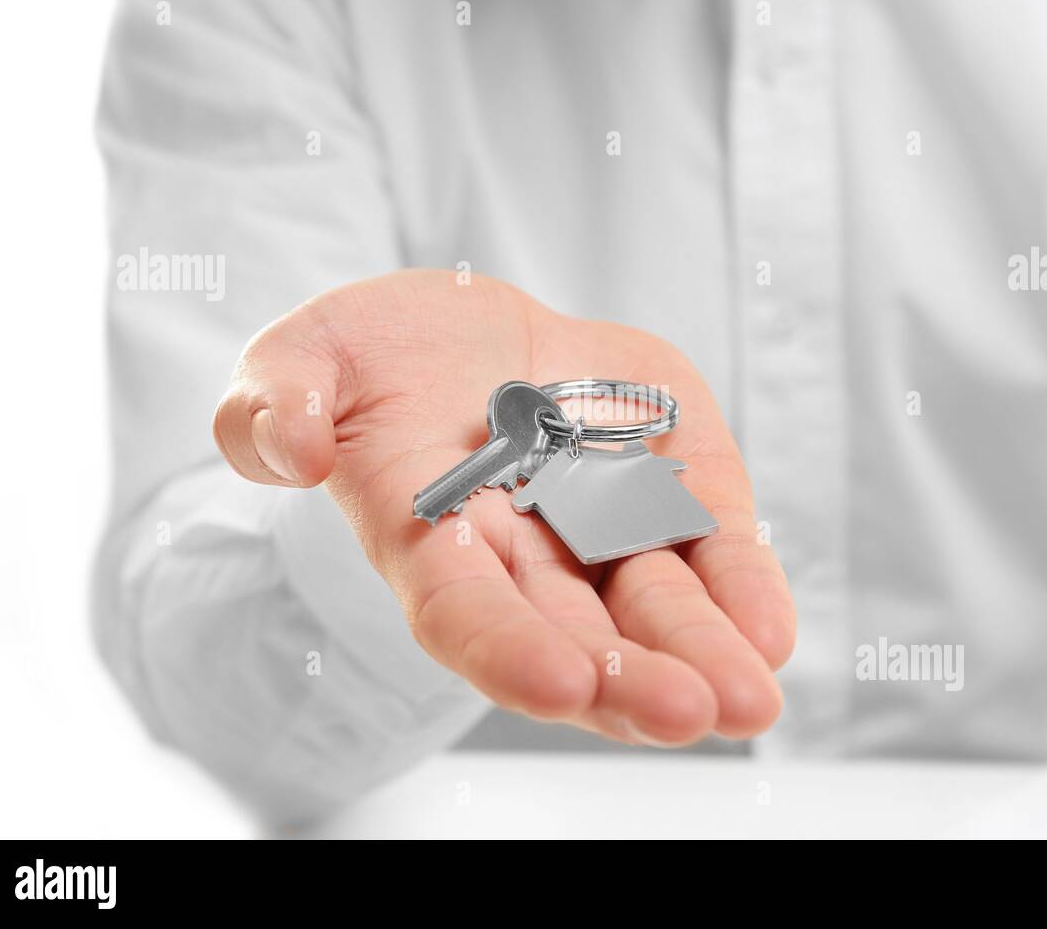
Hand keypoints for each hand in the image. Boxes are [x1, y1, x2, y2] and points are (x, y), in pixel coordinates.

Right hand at [213, 269, 795, 744]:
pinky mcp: (666, 484)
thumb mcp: (304, 357)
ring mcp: (602, 526)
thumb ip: (277, 401)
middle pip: (576, 632)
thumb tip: (291, 446)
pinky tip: (769, 631)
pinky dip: (742, 584)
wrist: (467, 336)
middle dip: (630, 678)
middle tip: (691, 711)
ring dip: (703, 652)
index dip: (507, 647)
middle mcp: (523, 557)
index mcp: (428, 541)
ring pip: (653, 604)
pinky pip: (708, 542)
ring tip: (749, 697)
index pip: (463, 612)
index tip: (559, 683)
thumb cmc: (374, 359)